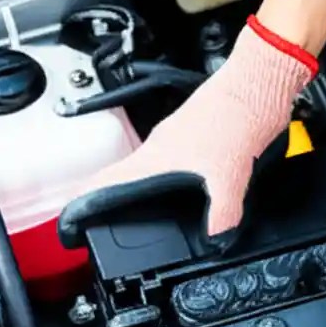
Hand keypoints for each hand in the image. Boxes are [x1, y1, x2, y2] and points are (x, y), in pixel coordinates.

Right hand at [73, 17, 315, 236]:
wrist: (259, 84)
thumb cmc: (237, 116)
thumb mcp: (230, 178)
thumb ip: (223, 217)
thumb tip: (218, 242)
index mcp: (154, 158)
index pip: (101, 183)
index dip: (79, 206)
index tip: (66, 224)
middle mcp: (159, 147)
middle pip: (121, 178)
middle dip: (108, 203)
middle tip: (103, 226)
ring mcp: (176, 140)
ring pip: (148, 172)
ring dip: (142, 192)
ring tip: (143, 215)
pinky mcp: (195, 137)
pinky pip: (174, 166)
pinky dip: (172, 182)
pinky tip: (191, 192)